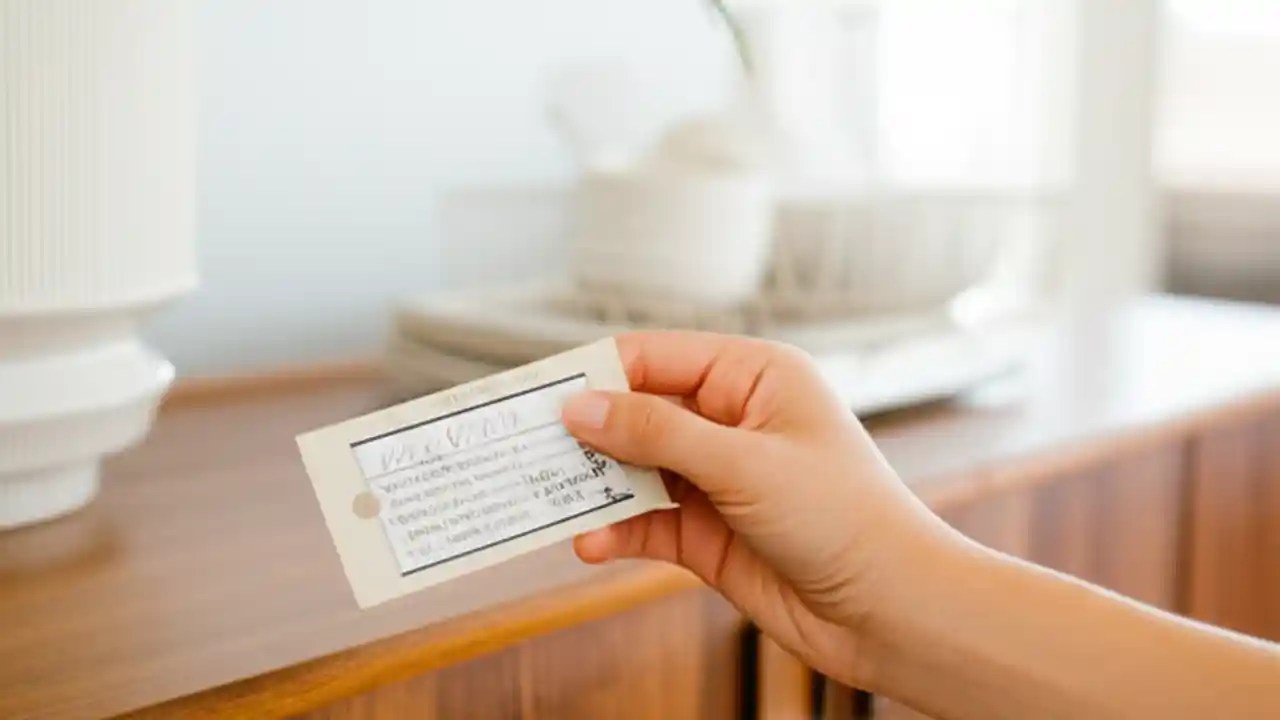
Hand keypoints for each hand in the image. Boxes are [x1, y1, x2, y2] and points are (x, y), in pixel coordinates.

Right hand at [561, 331, 957, 687]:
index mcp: (754, 376)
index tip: (540, 395)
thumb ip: (656, 433)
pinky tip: (590, 543)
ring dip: (595, 487)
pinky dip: (616, 530)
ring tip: (547, 499)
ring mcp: (718, 479)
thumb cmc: (845, 518)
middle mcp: (732, 421)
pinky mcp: (709, 533)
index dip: (596, 374)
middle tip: (528, 449)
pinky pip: (647, 522)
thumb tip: (580, 407)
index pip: (656, 357)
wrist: (892, 610)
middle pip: (637, 414)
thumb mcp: (744, 463)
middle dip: (587, 433)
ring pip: (635, 470)